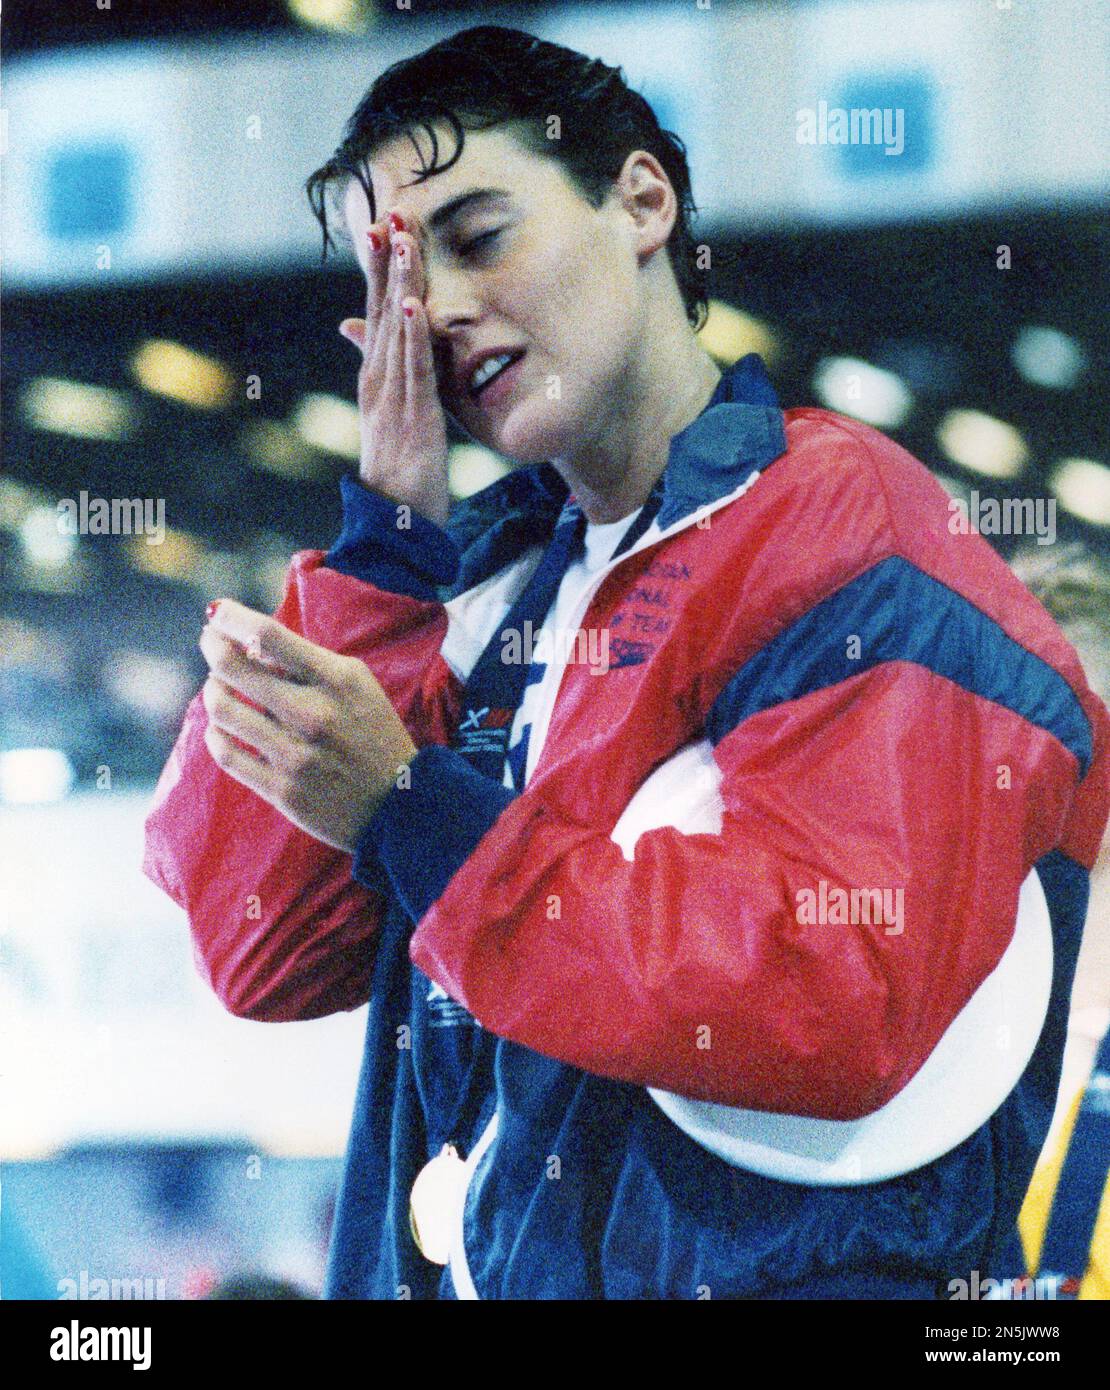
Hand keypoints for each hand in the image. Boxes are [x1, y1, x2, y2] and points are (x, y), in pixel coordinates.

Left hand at [199, 598, 417, 851]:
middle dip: (213, 647)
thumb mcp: (357, 684)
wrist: (400, 804)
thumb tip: (250, 646)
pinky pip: (226, 754)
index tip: (217, 612)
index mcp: (337, 680)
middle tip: (211, 643)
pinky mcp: (283, 791)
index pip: (268, 635)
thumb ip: (309, 662)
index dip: (231, 617)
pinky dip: (215, 734)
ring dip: (212, 691)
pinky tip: (221, 727)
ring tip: (218, 687)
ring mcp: (296, 755)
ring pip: (222, 710)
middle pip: (233, 668)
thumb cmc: (374, 734)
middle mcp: (313, 714)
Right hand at [339, 209, 450, 527]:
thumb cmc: (398, 468)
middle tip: (390, 211)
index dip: (380, 267)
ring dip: (399, 283)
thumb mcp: (390, 413)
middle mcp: (378, 379)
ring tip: (402, 241)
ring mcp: (392, 396)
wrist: (394, 520)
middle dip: (385, 261)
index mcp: (375, 375)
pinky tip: (410, 304)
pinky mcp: (412, 415)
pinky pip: (413, 369)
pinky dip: (411, 335)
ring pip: (396, 330)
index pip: (376, 310)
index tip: (384, 224)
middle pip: (380, 309)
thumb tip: (354, 331)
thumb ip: (381, 370)